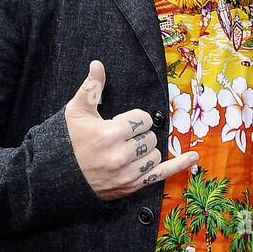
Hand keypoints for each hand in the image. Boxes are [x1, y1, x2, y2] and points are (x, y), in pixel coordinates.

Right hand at [65, 60, 198, 200]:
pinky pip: (162, 174)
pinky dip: (179, 165)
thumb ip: (91, 88)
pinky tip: (193, 157)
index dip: (135, 119)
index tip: (121, 124)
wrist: (58, 176)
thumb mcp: (76, 112)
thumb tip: (98, 65)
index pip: (143, 119)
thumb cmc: (68, 141)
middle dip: (140, 135)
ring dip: (147, 150)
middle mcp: (120, 155)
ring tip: (128, 150)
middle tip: (122, 138)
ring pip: (155, 154)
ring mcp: (127, 174)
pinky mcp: (131, 186)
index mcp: (109, 134)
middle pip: (151, 137)